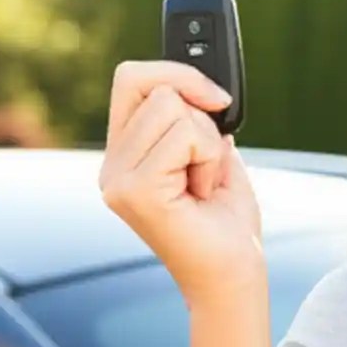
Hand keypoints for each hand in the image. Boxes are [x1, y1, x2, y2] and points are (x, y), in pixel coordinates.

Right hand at [99, 60, 264, 305]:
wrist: (233, 274)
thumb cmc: (227, 222)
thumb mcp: (213, 152)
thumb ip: (196, 115)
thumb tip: (201, 83)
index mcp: (126, 152)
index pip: (132, 78)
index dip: (177, 72)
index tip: (217, 98)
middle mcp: (113, 165)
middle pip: (156, 85)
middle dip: (201, 118)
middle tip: (206, 164)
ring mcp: (118, 179)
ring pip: (175, 108)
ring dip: (206, 144)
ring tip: (202, 184)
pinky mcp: (134, 190)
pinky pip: (184, 135)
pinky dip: (207, 159)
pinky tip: (201, 193)